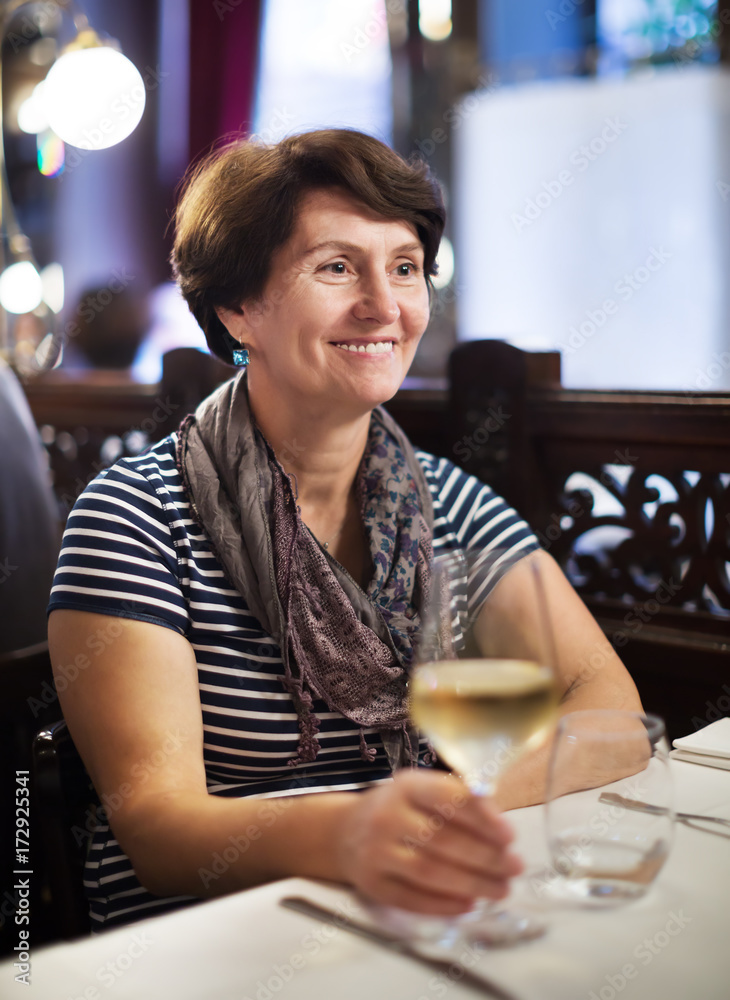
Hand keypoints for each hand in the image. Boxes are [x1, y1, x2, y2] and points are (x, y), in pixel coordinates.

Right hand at [335, 770, 523, 915]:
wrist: (345, 832)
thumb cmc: (399, 810)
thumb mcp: (422, 791)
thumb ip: (459, 803)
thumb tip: (501, 828)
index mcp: (407, 786)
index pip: (448, 798)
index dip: (482, 817)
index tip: (510, 835)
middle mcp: (387, 815)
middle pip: (442, 839)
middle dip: (485, 856)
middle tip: (514, 867)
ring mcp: (376, 850)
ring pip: (429, 871)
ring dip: (471, 883)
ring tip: (500, 889)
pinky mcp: (372, 883)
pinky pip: (411, 899)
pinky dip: (443, 905)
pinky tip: (468, 905)